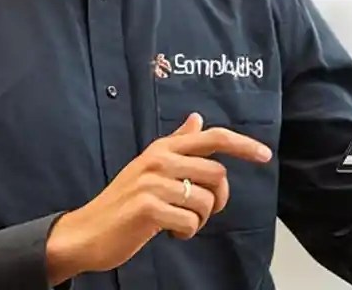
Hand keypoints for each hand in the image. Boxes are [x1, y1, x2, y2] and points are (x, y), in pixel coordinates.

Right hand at [45, 113, 271, 283]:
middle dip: (217, 198)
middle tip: (198, 211)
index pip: (213, 137)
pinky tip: (170, 232)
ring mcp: (152, 183)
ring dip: (201, 219)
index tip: (265, 155)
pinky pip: (191, 221)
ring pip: (207, 200)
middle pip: (217, 174)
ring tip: (179, 222)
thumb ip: (176, 143)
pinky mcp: (148, 208)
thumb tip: (197, 118)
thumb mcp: (149, 167)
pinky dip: (187, 232)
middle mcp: (159, 160)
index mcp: (163, 148)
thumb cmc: (123, 202)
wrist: (86, 232)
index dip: (243, 144)